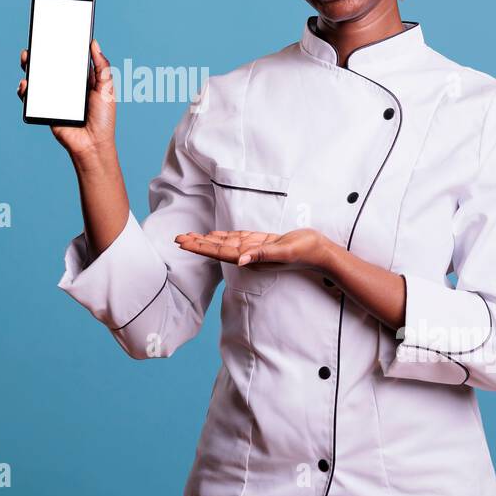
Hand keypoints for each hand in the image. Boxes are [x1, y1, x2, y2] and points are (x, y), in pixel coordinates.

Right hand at [18, 38, 117, 161]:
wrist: (92, 145)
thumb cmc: (103, 118)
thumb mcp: (106, 88)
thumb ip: (102, 66)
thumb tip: (94, 43)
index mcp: (81, 79)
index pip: (68, 58)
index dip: (60, 46)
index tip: (53, 32)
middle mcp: (66, 86)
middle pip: (49, 66)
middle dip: (39, 54)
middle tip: (34, 45)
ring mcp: (54, 97)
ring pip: (38, 79)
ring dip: (29, 68)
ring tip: (27, 59)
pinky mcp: (44, 109)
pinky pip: (31, 97)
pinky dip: (25, 89)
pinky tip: (26, 84)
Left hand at [173, 228, 330, 271]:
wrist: (319, 250)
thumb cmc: (304, 251)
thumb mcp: (284, 251)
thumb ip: (262, 255)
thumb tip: (240, 260)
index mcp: (251, 258)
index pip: (220, 253)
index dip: (200, 247)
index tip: (184, 244)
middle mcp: (249, 255)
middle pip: (217, 248)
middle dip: (197, 243)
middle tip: (177, 238)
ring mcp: (254, 248)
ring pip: (224, 243)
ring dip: (206, 239)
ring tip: (188, 236)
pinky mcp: (260, 242)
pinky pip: (237, 239)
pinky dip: (222, 236)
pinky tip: (212, 234)